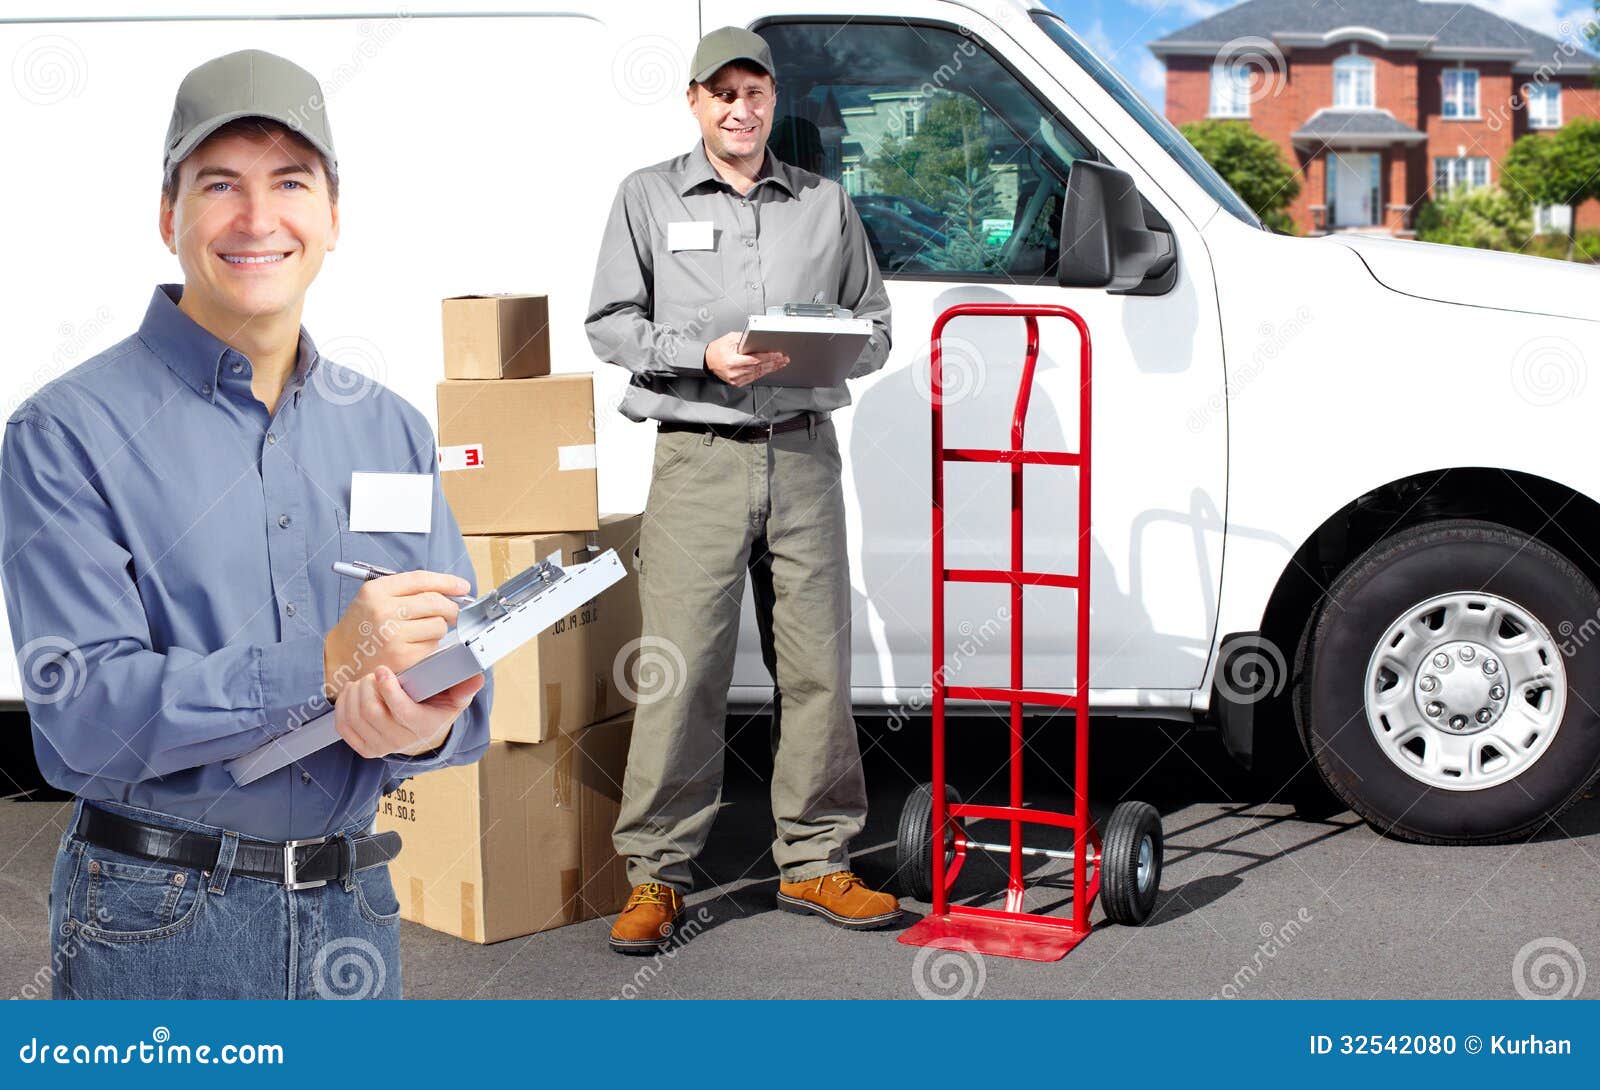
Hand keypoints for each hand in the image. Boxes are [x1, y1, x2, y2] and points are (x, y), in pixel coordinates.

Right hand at [322, 569, 470, 700]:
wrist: (340, 658)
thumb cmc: (363, 626)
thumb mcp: (374, 598)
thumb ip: (406, 590)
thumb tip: (449, 589)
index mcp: (376, 591)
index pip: (421, 579)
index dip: (447, 582)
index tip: (462, 586)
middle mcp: (384, 611)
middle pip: (435, 602)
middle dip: (451, 607)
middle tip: (453, 612)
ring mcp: (393, 636)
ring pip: (438, 625)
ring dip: (439, 628)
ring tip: (424, 631)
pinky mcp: (402, 657)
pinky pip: (433, 646)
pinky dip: (431, 645)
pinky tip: (417, 646)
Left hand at [333, 667, 484, 758]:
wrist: (423, 734)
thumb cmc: (437, 709)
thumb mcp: (455, 698)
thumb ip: (465, 687)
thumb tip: (476, 676)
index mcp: (423, 726)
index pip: (401, 711)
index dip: (388, 689)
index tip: (382, 670)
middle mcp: (401, 740)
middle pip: (371, 711)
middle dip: (367, 686)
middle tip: (374, 675)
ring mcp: (380, 747)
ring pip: (355, 716)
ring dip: (355, 693)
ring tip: (365, 682)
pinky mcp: (364, 748)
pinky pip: (343, 726)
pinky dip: (343, 705)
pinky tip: (353, 692)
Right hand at [704, 332, 788, 386]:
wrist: (707, 361)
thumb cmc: (717, 349)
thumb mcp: (730, 339)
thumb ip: (744, 339)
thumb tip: (758, 339)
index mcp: (732, 361)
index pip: (755, 359)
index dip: (768, 357)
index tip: (778, 354)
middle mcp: (734, 372)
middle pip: (759, 368)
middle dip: (773, 362)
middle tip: (783, 359)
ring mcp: (736, 379)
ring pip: (758, 374)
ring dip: (770, 368)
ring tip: (780, 363)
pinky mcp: (737, 383)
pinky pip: (753, 378)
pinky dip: (762, 373)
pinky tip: (770, 369)